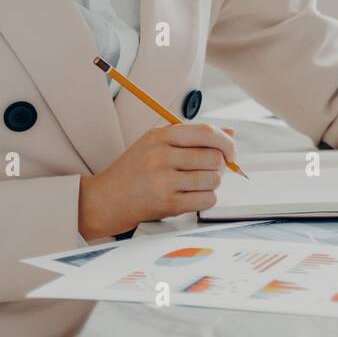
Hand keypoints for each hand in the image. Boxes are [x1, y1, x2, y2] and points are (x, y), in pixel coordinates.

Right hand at [78, 123, 237, 238]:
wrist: (106, 199)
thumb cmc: (134, 170)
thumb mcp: (157, 143)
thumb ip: (193, 136)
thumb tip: (230, 133)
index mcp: (160, 136)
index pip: (206, 132)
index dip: (226, 142)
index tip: (231, 151)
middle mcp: (161, 156)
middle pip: (214, 157)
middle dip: (221, 165)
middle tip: (214, 169)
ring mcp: (163, 181)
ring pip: (213, 179)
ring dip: (213, 183)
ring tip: (199, 183)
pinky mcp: (166, 204)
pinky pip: (206, 200)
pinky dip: (207, 198)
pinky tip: (194, 195)